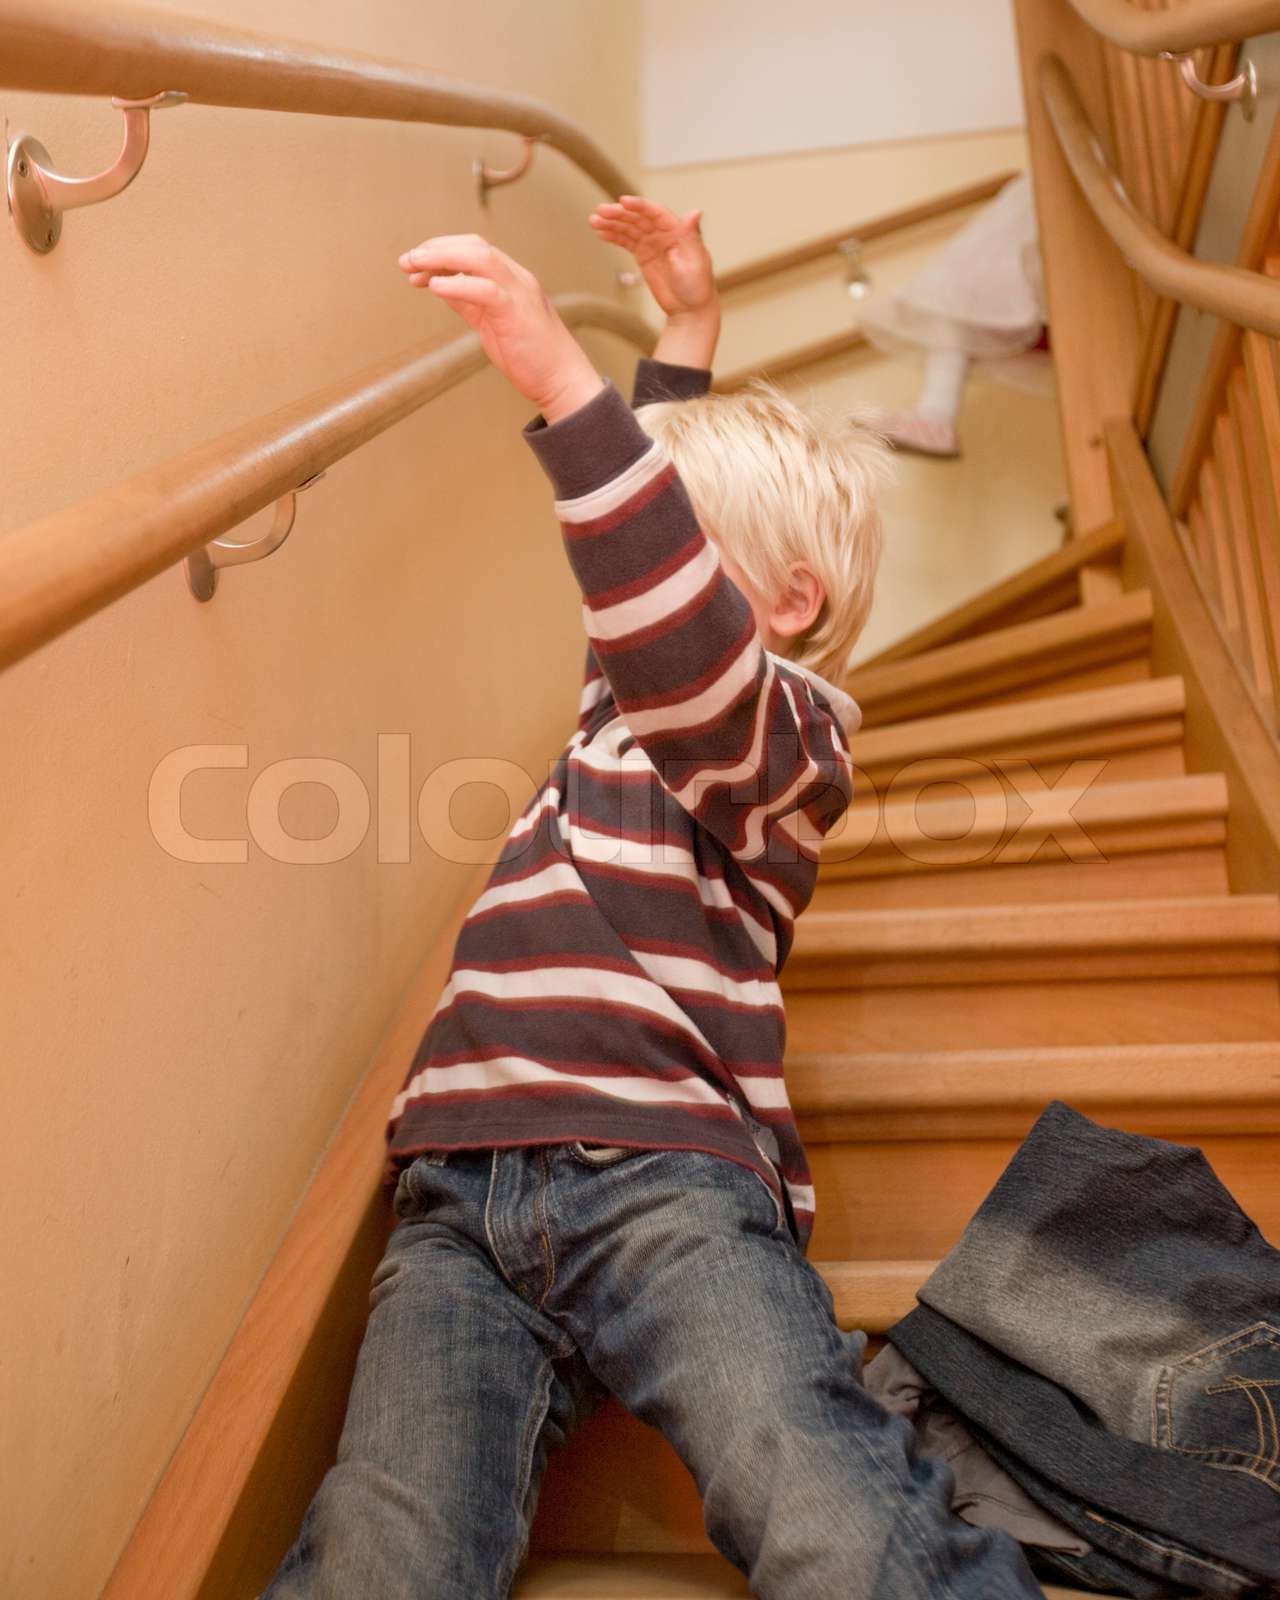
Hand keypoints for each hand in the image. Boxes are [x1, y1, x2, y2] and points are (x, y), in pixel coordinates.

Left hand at [398, 234, 603, 421]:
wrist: (562, 382)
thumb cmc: (530, 357)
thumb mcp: (492, 323)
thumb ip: (469, 301)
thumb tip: (440, 284)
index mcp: (513, 279)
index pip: (475, 248)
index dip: (442, 250)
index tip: (414, 265)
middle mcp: (518, 278)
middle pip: (474, 245)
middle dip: (436, 248)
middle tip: (406, 261)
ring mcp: (519, 292)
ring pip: (480, 257)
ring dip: (441, 257)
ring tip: (413, 266)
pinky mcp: (517, 312)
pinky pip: (484, 289)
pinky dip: (457, 284)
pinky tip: (434, 286)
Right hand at [589, 195, 717, 321]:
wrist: (690, 309)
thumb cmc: (698, 286)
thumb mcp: (696, 261)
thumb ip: (692, 236)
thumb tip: (695, 212)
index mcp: (678, 230)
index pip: (656, 213)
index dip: (639, 206)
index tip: (622, 202)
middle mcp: (664, 233)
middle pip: (638, 218)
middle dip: (619, 214)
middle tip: (600, 211)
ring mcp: (652, 243)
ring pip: (629, 228)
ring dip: (611, 223)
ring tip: (593, 221)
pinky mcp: (644, 255)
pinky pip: (626, 241)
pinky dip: (614, 236)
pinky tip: (601, 233)